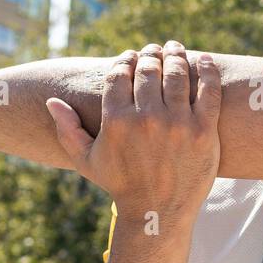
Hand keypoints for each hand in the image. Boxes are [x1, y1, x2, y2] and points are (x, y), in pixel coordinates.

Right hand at [46, 42, 220, 224]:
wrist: (158, 213)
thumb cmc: (121, 185)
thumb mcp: (87, 161)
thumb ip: (67, 130)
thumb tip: (53, 101)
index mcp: (117, 121)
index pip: (119, 73)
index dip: (125, 59)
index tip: (131, 57)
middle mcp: (147, 118)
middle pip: (149, 69)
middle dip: (151, 54)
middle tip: (155, 50)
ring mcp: (178, 123)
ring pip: (177, 73)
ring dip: (176, 54)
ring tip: (175, 49)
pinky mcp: (205, 130)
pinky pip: (209, 90)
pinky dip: (207, 70)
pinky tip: (203, 60)